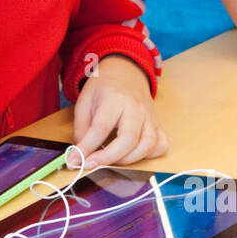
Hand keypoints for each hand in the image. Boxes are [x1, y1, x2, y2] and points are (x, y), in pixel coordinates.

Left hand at [73, 55, 167, 169]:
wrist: (125, 73)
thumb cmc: (103, 88)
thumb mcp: (84, 102)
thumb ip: (81, 128)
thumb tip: (80, 154)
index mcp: (114, 98)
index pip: (101, 128)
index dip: (87, 148)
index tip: (75, 160)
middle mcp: (136, 108)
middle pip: (128, 139)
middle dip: (109, 158)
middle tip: (91, 164)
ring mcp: (150, 117)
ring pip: (148, 145)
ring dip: (128, 159)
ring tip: (111, 160)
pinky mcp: (158, 124)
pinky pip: (161, 145)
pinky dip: (149, 155)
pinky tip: (133, 154)